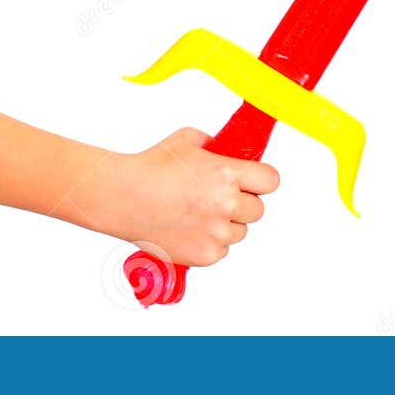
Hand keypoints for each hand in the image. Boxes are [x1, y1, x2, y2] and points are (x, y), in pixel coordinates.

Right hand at [108, 127, 279, 266]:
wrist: (123, 197)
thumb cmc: (151, 166)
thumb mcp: (188, 139)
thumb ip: (216, 146)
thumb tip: (230, 153)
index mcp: (227, 174)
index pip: (271, 181)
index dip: (261, 180)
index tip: (252, 180)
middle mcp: (226, 205)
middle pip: (258, 209)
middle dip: (242, 202)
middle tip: (216, 196)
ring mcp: (217, 233)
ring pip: (240, 232)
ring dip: (226, 224)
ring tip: (197, 212)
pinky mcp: (206, 255)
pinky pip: (222, 250)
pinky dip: (210, 241)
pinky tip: (189, 227)